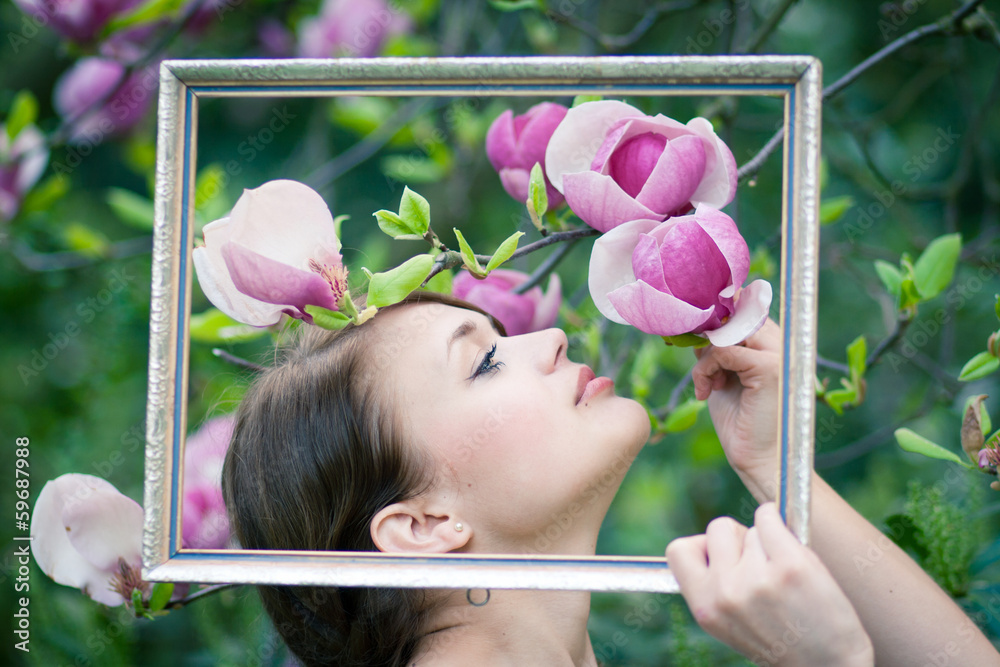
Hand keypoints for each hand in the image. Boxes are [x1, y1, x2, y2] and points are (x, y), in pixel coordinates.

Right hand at [667, 504, 873, 666]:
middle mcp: (726, 592)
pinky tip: (790, 548)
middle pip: (717, 529)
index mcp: (706, 608)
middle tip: (758, 564)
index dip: (700, 547)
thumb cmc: (781, 639)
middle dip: (737, 539)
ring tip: (783, 576)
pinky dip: (778, 521)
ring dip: (766, 543)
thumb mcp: (730, 622)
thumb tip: (708, 540)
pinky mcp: (791, 566)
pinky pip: (770, 518)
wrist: (828, 666)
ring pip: (751, 529)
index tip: (720, 556)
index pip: (678, 551)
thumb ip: (714, 587)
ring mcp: (758, 578)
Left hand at [691, 318, 780, 500]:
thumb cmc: (741, 421)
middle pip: (736, 315)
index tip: (697, 339)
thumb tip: (697, 327)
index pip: (747, 309)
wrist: (759, 460)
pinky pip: (723, 350)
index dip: (718, 320)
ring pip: (727, 330)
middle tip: (702, 368)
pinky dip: (706, 368)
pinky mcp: (770, 368)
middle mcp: (786, 344)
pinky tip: (707, 392)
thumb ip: (717, 350)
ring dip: (706, 356)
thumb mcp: (724, 376)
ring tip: (708, 384)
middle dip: (708, 338)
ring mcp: (781, 354)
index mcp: (779, 345)